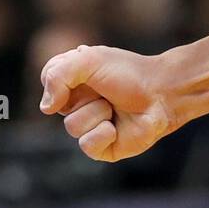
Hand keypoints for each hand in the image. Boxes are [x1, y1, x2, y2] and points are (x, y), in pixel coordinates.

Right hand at [39, 44, 176, 162]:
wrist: (163, 92)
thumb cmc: (129, 74)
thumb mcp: (90, 59)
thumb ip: (58, 74)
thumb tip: (45, 108)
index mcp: (74, 80)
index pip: (48, 78)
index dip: (63, 76)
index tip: (86, 70)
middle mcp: (79, 103)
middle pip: (56, 105)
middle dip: (85, 95)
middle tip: (106, 90)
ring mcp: (89, 126)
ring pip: (72, 126)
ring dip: (97, 112)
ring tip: (114, 107)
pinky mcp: (101, 148)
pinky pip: (86, 145)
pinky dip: (103, 133)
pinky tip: (117, 126)